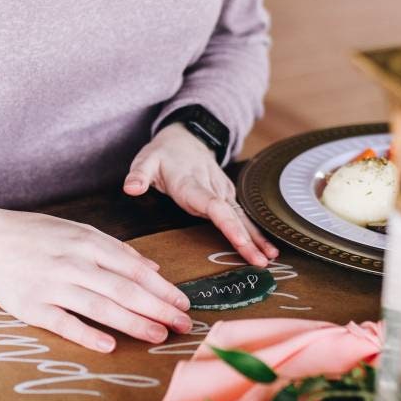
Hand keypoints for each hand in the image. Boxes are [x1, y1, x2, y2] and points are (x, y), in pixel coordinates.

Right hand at [0, 204, 194, 353]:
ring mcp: (52, 285)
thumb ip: (115, 250)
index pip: (134, 269)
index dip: (162, 288)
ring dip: (133, 323)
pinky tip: (109, 345)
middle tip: (184, 326)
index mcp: (87, 242)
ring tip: (159, 336)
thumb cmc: (35, 235)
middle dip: (158, 309)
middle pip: (124, 290)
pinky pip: (63, 322)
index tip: (184, 304)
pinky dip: (86, 334)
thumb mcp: (77, 231)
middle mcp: (73, 263)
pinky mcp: (31, 306)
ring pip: (100, 306)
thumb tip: (152, 268)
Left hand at [124, 124, 278, 268]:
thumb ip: (138, 175)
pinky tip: (267, 249)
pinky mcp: (227, 196)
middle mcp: (213, 189)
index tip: (241, 243)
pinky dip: (256, 232)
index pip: (214, 207)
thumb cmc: (163, 154)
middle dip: (249, 239)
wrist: (186, 137)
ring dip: (258, 237)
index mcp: (193, 184)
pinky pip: (243, 216)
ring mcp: (223, 192)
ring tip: (270, 258)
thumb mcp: (146, 160)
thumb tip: (131, 188)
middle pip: (234, 217)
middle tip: (262, 262)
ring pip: (242, 217)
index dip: (229, 226)